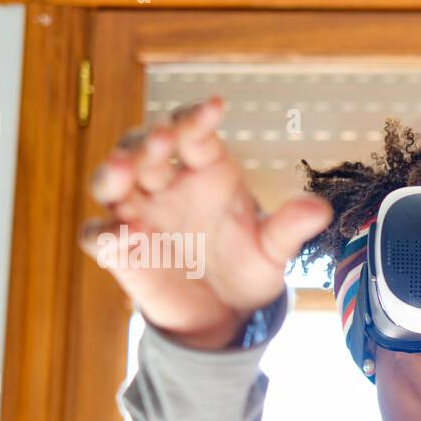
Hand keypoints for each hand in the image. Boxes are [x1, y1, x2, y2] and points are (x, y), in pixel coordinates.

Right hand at [77, 96, 332, 349]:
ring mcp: (138, 212)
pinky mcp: (120, 248)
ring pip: (111, 181)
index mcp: (206, 170)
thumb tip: (320, 209)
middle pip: (144, 148)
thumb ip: (289, 228)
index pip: (194, 134)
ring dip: (113, 172)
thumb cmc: (247, 268)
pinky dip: (105, 232)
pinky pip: (100, 234)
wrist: (226, 314)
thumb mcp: (272, 251)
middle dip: (149, 140)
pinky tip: (123, 235)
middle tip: (163, 139)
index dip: (198, 117)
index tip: (214, 107)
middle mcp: (167, 183)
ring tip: (124, 171)